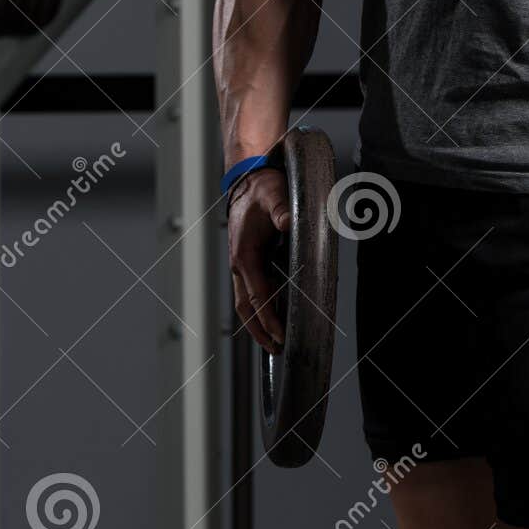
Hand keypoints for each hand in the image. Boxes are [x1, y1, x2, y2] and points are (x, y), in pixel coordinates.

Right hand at [227, 168, 290, 352]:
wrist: (250, 180)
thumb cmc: (263, 189)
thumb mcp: (275, 195)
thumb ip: (283, 211)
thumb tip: (289, 222)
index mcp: (244, 255)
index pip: (257, 296)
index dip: (269, 318)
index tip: (280, 334)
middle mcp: (240, 264)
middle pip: (247, 307)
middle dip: (261, 330)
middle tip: (277, 349)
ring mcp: (243, 265)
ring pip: (248, 303)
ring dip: (259, 324)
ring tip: (274, 343)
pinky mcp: (250, 263)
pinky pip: (254, 292)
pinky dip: (261, 309)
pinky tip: (274, 317)